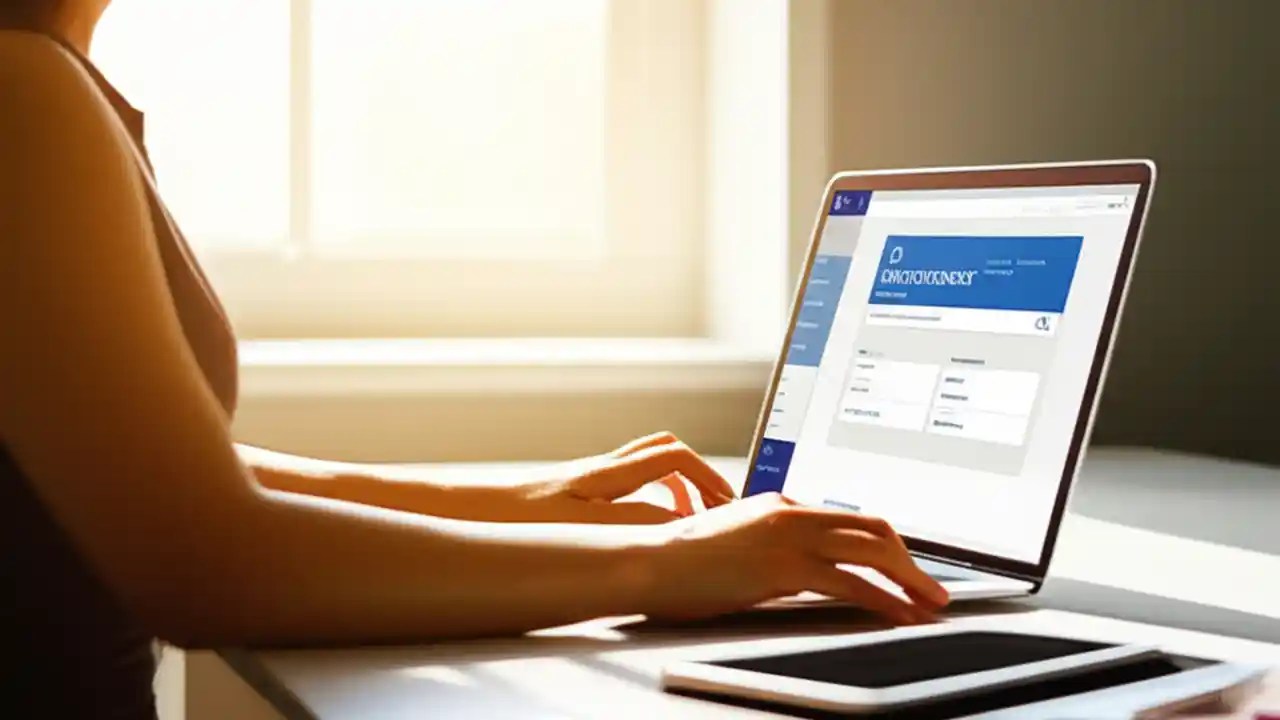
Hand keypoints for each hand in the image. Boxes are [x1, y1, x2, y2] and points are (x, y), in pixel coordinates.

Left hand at [508, 432, 736, 523]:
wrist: (476, 514)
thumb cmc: (521, 519)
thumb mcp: (584, 526)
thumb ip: (634, 522)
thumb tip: (679, 522)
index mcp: (609, 473)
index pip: (674, 457)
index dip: (707, 478)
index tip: (726, 505)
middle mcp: (603, 469)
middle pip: (665, 450)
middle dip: (698, 474)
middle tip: (717, 506)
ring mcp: (590, 479)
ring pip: (648, 466)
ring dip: (676, 486)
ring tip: (690, 519)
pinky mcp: (578, 494)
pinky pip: (630, 485)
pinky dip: (652, 498)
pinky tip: (648, 526)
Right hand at [641, 492, 949, 624]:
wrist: (650, 561)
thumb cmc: (681, 561)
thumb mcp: (735, 543)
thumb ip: (770, 547)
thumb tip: (798, 570)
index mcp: (780, 503)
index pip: (848, 519)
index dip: (885, 545)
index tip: (903, 568)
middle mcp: (791, 511)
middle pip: (873, 527)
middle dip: (911, 560)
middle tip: (933, 588)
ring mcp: (790, 536)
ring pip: (872, 550)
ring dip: (909, 580)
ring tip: (928, 605)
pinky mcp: (785, 566)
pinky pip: (851, 582)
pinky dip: (884, 599)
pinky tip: (898, 614)